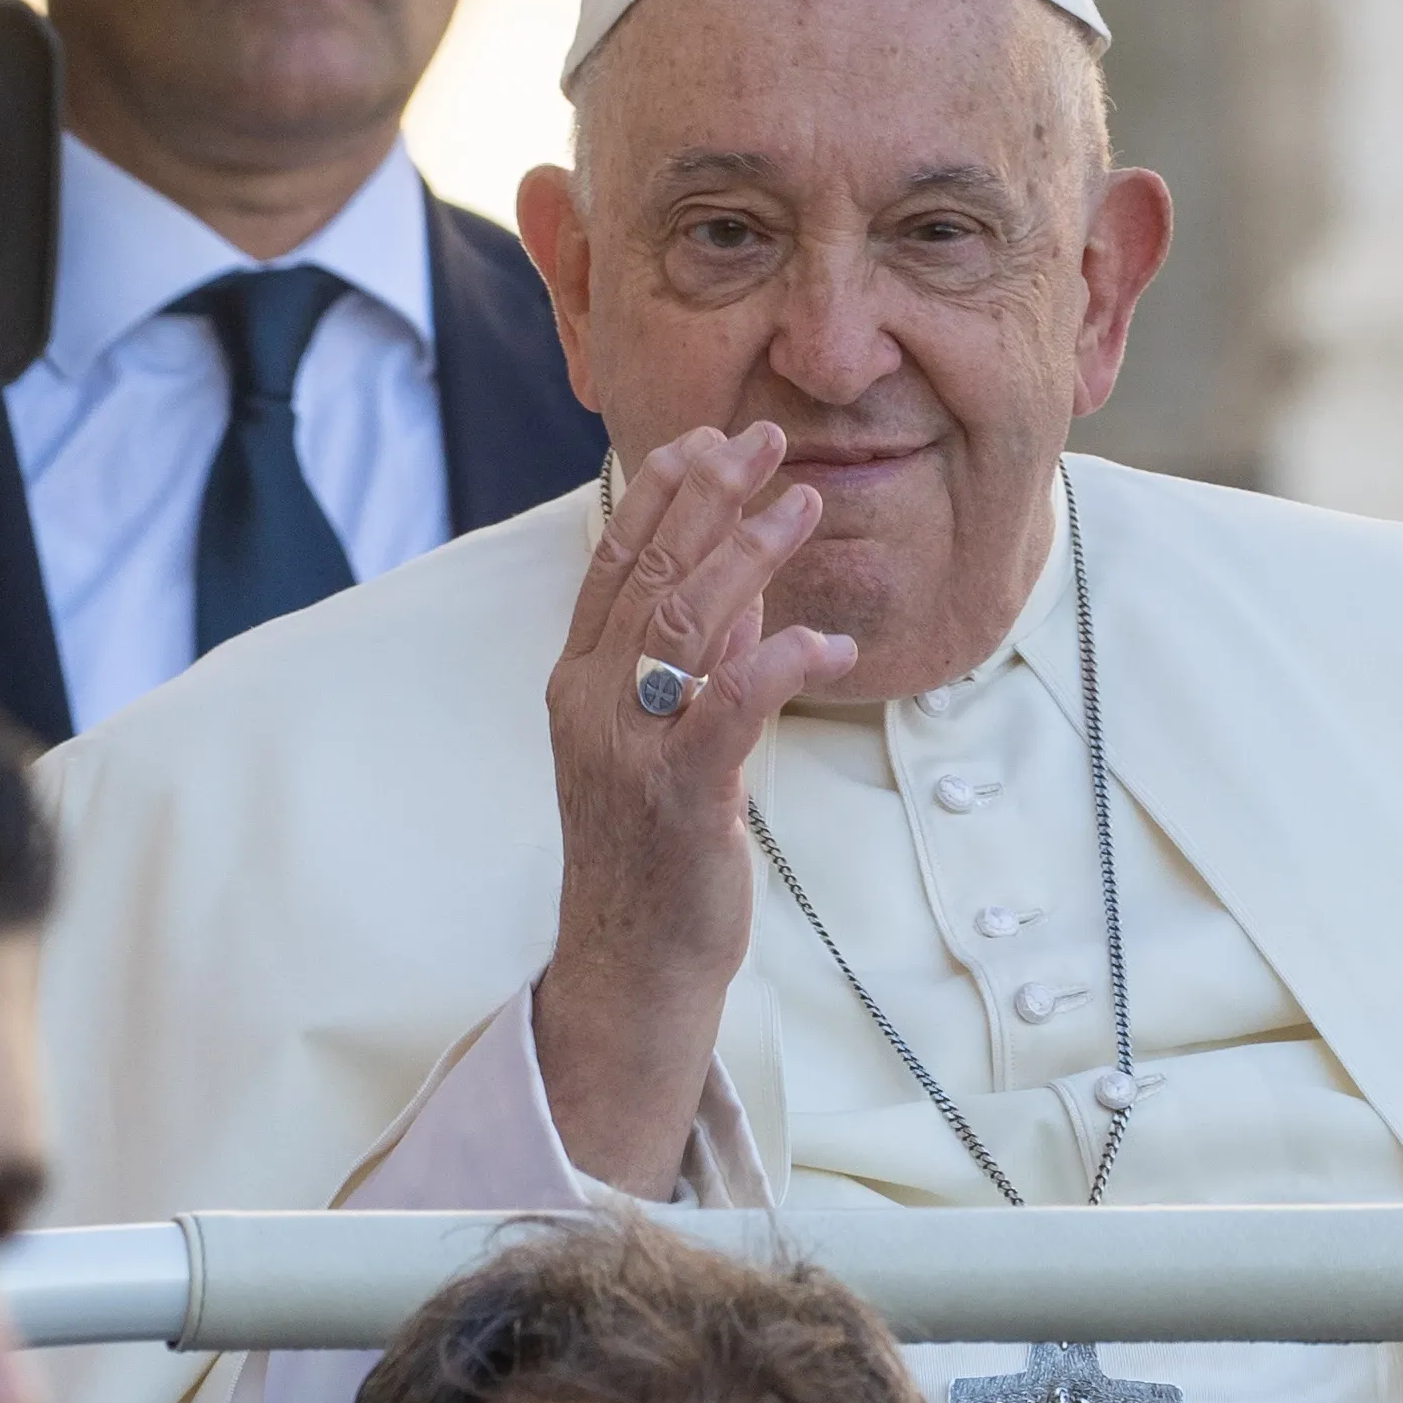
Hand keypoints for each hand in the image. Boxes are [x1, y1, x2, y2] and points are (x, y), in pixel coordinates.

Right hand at [532, 423, 854, 1195]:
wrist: (630, 964)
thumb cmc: (652, 852)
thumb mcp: (667, 738)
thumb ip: (695, 664)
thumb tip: (742, 587)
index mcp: (578, 683)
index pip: (613, 565)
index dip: (660, 495)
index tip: (706, 439)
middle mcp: (591, 705)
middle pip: (652, 577)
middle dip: (709, 499)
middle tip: (766, 439)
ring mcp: (630, 751)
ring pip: (685, 627)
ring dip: (748, 556)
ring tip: (804, 504)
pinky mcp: (680, 799)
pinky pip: (727, 713)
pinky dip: (774, 664)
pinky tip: (823, 638)